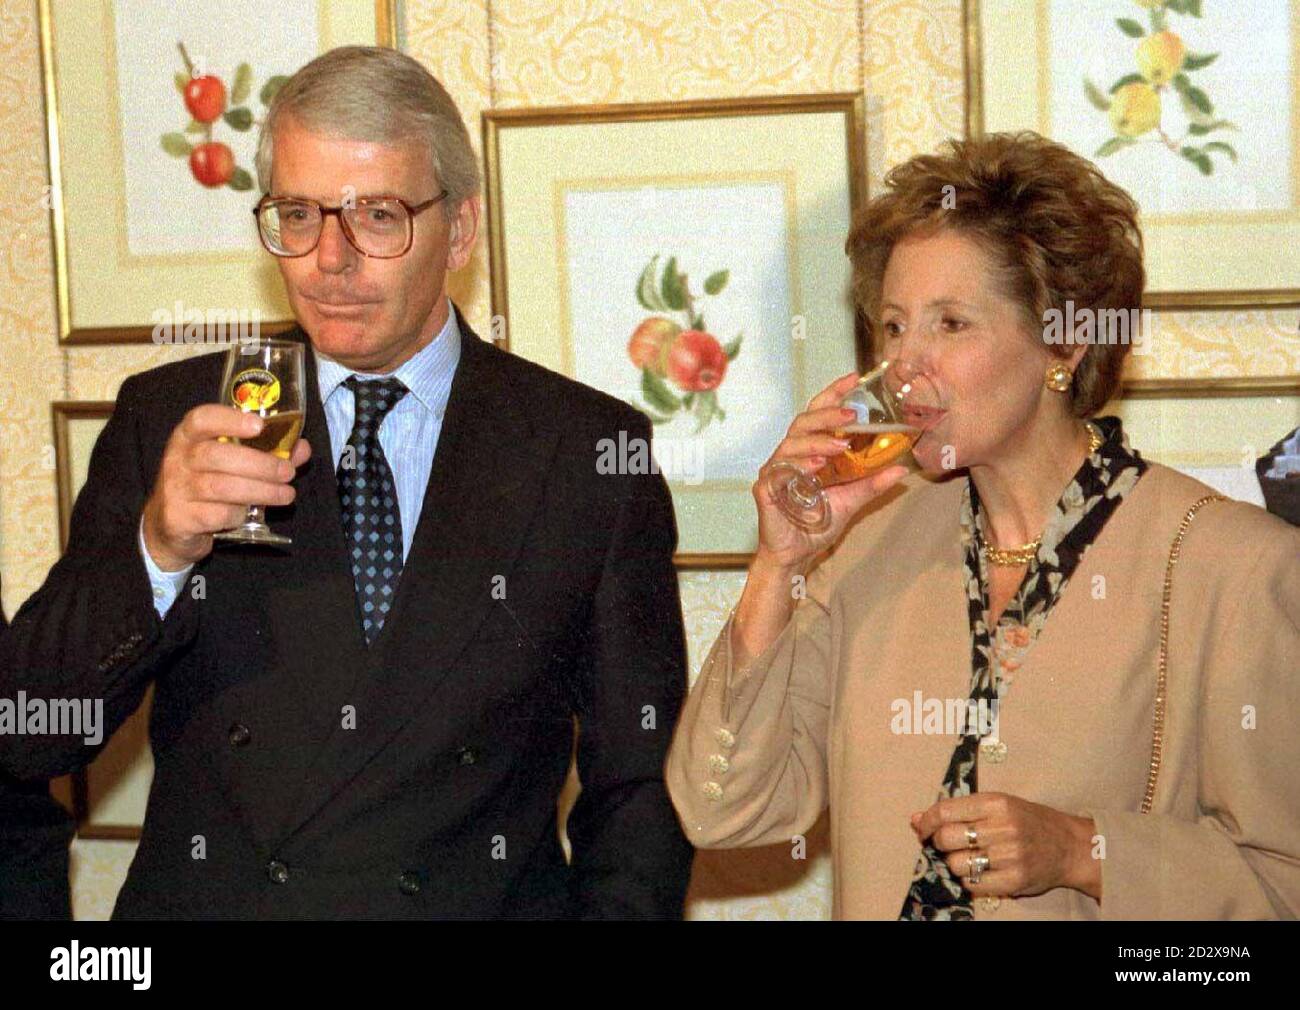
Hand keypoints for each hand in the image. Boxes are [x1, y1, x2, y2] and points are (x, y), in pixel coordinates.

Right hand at [141, 405, 310, 570]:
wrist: (171, 525)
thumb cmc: (207, 484)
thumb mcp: (231, 464)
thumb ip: (266, 453)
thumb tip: (301, 448)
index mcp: (188, 437)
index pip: (201, 419)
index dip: (230, 420)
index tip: (259, 425)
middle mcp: (177, 459)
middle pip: (216, 455)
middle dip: (259, 464)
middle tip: (288, 472)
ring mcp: (175, 489)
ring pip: (219, 487)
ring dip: (260, 491)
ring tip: (286, 495)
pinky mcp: (178, 518)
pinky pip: (216, 515)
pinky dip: (238, 515)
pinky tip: (250, 514)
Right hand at [752, 370, 907, 569]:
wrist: (796, 554)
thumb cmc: (817, 523)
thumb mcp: (852, 500)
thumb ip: (872, 482)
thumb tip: (902, 468)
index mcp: (809, 450)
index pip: (819, 413)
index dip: (834, 393)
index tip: (854, 378)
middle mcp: (790, 454)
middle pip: (803, 422)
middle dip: (827, 415)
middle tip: (851, 415)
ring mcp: (776, 470)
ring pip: (791, 443)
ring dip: (816, 441)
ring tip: (838, 446)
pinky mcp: (765, 488)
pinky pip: (779, 471)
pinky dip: (797, 466)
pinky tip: (814, 467)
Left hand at [910, 792, 1101, 900]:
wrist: (1069, 845)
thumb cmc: (1027, 820)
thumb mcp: (997, 805)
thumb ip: (958, 810)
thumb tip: (916, 819)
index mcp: (996, 803)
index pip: (945, 811)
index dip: (927, 822)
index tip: (923, 829)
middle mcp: (1003, 828)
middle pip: (947, 839)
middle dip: (939, 843)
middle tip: (949, 844)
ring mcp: (1010, 856)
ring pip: (956, 864)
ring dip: (955, 863)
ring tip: (969, 858)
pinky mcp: (1015, 881)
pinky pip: (972, 885)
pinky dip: (969, 880)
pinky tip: (980, 871)